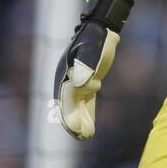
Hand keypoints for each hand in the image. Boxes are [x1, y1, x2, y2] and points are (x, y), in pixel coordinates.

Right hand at [53, 0, 133, 139]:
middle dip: (74, 122)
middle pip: (69, 106)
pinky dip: (88, 114)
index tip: (75, 129)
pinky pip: (86, 102)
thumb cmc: (95, 40)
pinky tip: (91, 127)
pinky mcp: (88, 83)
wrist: (101, 30)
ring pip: (77, 107)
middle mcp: (68, 81)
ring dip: (81, 121)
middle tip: (82, 137)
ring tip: (87, 136)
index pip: (65, 99)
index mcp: (65, 74)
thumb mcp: (90, 52)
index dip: (68, 115)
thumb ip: (84, 67)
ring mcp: (77, 83)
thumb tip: (79, 86)